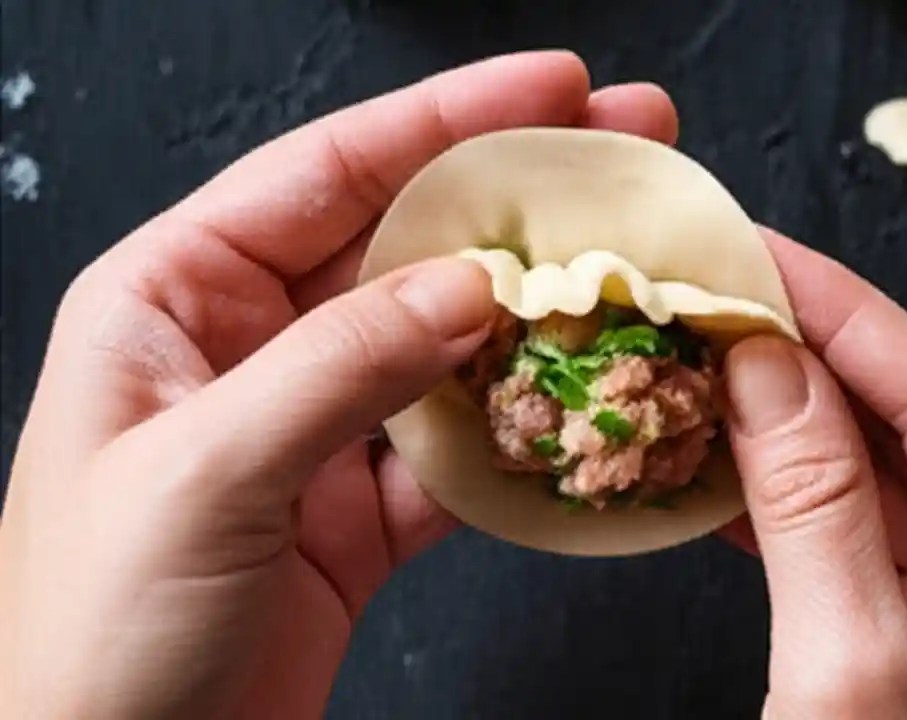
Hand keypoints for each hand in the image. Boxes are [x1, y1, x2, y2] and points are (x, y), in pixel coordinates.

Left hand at [0, 51, 679, 718]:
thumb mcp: (206, 474)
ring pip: (447, 342)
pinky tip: (583, 409)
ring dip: (538, 317)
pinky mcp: (359, 505)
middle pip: (406, 243)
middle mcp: (248, 346)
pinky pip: (459, 445)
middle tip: (627, 157)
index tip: (555, 87)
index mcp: (175, 298)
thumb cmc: (93, 636)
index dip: (450, 120)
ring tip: (631, 278)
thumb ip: (342, 366)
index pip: (330, 171)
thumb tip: (470, 286)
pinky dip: (523, 432)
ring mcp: (313, 425)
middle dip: (520, 201)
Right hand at [720, 231, 906, 719]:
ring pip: (881, 468)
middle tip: (714, 291)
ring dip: (784, 420)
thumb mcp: (852, 673)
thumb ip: (814, 506)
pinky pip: (859, 525)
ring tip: (698, 357)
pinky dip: (784, 491)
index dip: (841, 313)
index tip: (756, 252)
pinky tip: (719, 454)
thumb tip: (764, 365)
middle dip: (805, 357)